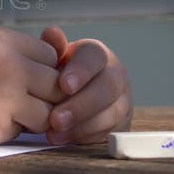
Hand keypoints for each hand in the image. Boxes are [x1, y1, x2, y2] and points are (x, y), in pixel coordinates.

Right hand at [0, 25, 65, 149]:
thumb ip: (15, 54)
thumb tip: (59, 65)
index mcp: (4, 39)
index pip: (50, 56)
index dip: (41, 71)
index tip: (22, 79)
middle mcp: (10, 65)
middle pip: (57, 85)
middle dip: (43, 96)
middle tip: (15, 99)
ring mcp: (6, 96)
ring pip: (47, 113)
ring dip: (30, 117)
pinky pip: (22, 131)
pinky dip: (9, 130)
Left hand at [40, 27, 132, 143]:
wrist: (74, 94)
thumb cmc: (60, 72)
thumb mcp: (55, 57)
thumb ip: (53, 46)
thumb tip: (52, 34)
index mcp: (97, 54)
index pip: (95, 57)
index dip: (81, 71)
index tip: (63, 85)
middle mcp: (115, 75)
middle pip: (107, 88)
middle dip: (81, 105)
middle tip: (56, 118)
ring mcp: (122, 101)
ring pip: (110, 114)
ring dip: (82, 125)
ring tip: (55, 133)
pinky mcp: (120, 125)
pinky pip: (108, 133)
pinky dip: (85, 138)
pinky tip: (63, 140)